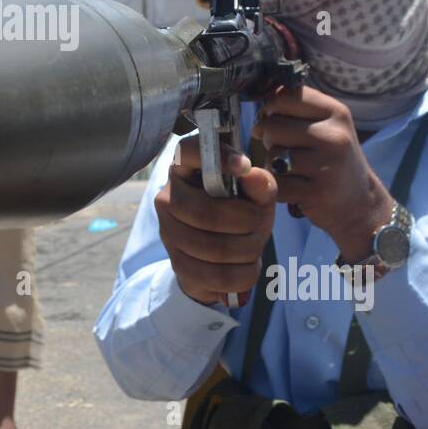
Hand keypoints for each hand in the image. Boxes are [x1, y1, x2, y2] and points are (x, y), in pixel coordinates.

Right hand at [154, 136, 277, 305]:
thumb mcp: (255, 196)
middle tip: (260, 221)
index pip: (186, 153)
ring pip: (214, 248)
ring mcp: (168, 233)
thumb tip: (253, 175)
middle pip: (205, 212)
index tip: (244, 164)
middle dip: (246, 220)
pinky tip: (247, 265)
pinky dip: (243, 273)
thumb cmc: (239, 214)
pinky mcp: (177, 265)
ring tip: (254, 243)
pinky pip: (217, 275)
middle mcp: (168, 198)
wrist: (221, 258)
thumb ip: (260, 185)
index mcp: (184, 170)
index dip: (215, 157)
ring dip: (248, 248)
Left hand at [251, 84, 393, 261]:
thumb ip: (298, 110)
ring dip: (272, 164)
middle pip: (273, 126)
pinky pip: (276, 182)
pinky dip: (277, 186)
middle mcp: (334, 136)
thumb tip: (263, 101)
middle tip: (284, 149)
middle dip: (269, 138)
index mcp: (336, 113)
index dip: (272, 108)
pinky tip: (293, 187)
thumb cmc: (333, 159)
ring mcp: (326, 165)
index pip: (286, 96)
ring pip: (272, 154)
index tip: (275, 119)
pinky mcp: (315, 192)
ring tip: (291, 169)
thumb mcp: (327, 126)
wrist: (361, 203)